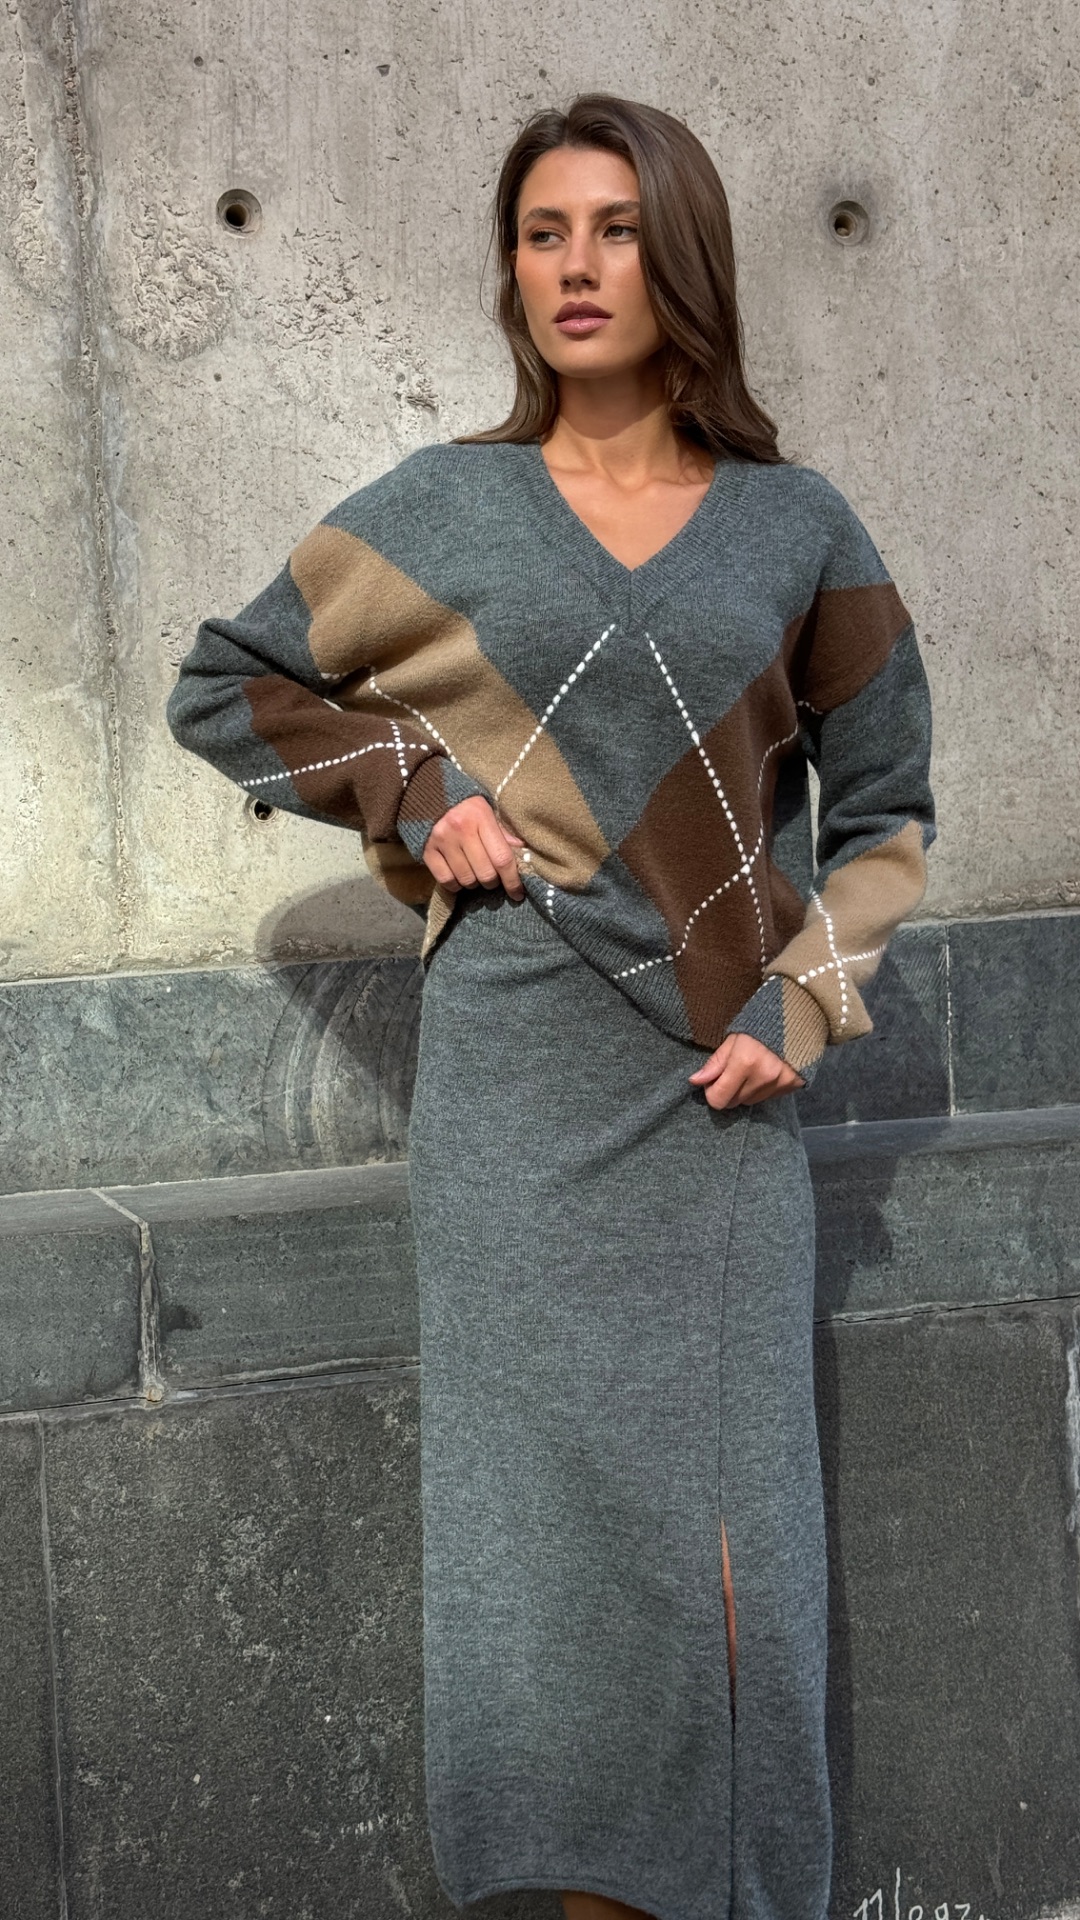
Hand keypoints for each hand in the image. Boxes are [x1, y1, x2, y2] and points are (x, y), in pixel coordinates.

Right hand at [422, 795, 526, 899]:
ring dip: (474, 883)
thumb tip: (522, 854)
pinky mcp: (427, 851)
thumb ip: (503, 834)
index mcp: (481, 817)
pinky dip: (455, 885)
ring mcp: (442, 840)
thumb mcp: (488, 812)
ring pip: (467, 880)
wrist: (431, 797)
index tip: (517, 893)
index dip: (512, 881)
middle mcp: (461, 829)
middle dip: (492, 882)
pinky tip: (458, 877)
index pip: (502, 858)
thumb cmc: (467, 808)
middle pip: (485, 873)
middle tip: (491, 878)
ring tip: (474, 874)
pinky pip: (446, 880)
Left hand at [689, 1033, 805, 1108]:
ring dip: (744, 1090)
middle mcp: (763, 1076)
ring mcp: (779, 1084)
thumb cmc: (758, 1027)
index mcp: (745, 1062)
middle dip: (727, 1091)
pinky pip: (765, 1099)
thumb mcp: (732, 1039)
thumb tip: (695, 1081)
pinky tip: (763, 1073)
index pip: (718, 1099)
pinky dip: (760, 1089)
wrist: (795, 1022)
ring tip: (750, 1070)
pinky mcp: (790, 1087)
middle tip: (732, 1072)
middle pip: (732, 1103)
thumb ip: (714, 1063)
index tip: (714, 1079)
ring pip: (748, 1102)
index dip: (711, 1091)